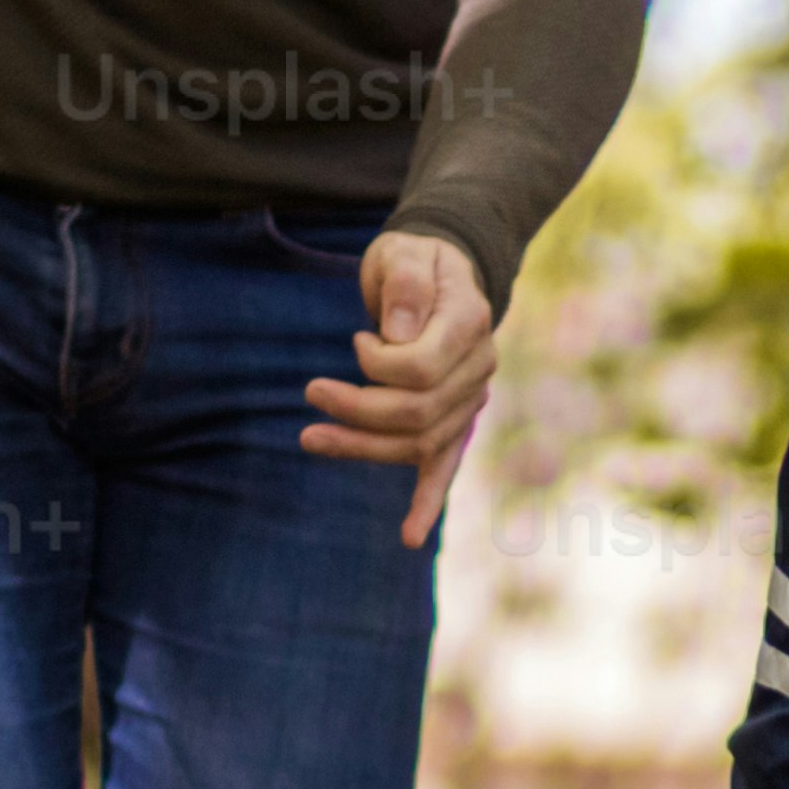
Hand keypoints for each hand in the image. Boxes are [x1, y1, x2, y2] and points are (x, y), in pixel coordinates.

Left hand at [303, 225, 496, 543]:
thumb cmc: (415, 259)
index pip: (422, 368)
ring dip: (363, 448)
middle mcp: (478, 366)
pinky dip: (427, 502)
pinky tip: (408, 537)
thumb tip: (397, 336)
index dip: (379, 365)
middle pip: (420, 414)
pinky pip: (445, 467)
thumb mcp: (405, 252)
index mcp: (471, 322)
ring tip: (310, 439)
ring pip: (420, 443)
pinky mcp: (454, 419)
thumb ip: (406, 285)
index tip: (354, 341)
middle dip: (359, 410)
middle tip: (312, 391)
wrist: (440, 271)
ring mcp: (470, 398)